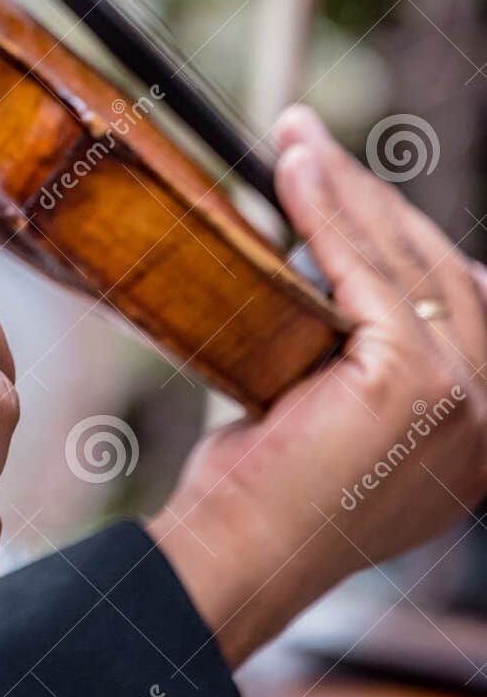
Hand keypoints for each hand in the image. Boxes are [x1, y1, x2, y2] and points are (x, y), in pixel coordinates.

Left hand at [148, 105, 486, 668]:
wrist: (235, 556)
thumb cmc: (268, 488)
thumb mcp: (341, 407)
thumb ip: (369, 346)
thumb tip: (334, 245)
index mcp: (485, 428)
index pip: (458, 293)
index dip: (401, 224)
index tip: (347, 175)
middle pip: (437, 266)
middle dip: (370, 193)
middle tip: (306, 139)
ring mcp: (464, 403)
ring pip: (403, 261)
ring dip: (346, 188)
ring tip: (294, 141)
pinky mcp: (412, 385)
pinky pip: (366, 272)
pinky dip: (329, 211)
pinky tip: (295, 173)